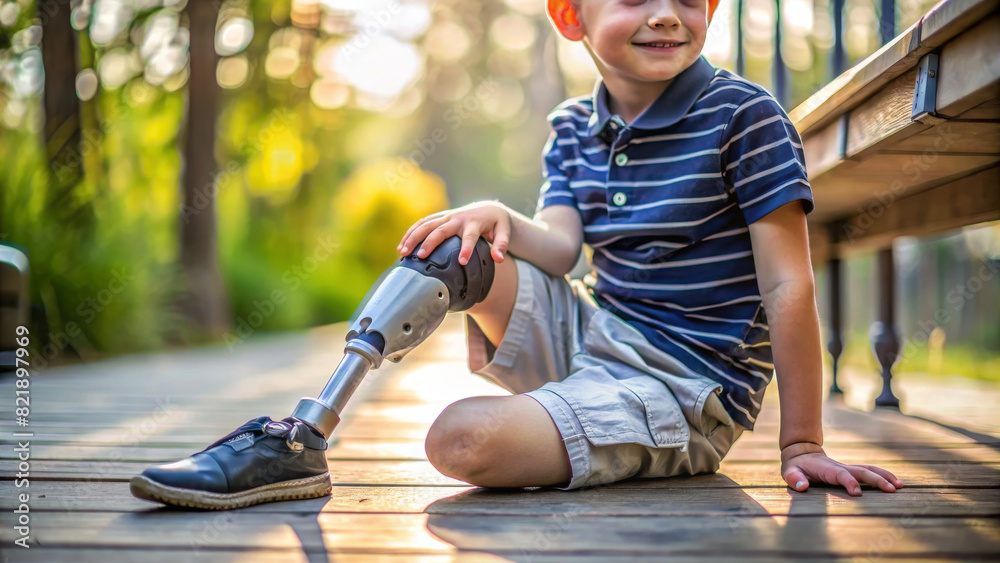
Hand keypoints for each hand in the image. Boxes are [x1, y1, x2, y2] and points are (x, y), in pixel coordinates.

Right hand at [398, 201, 511, 264]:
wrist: (489, 208)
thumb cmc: (497, 224)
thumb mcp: (504, 232)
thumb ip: (502, 245)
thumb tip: (499, 259)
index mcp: (474, 223)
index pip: (470, 237)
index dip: (466, 248)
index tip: (461, 262)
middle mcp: (458, 218)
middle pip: (441, 230)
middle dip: (430, 242)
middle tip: (420, 256)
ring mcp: (447, 216)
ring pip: (427, 225)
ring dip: (414, 237)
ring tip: (403, 252)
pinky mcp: (440, 217)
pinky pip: (422, 223)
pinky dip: (411, 232)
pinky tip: (401, 246)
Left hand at [780, 442, 902, 495]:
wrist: (801, 453)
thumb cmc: (795, 466)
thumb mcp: (789, 472)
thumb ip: (795, 479)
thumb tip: (803, 487)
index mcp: (826, 469)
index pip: (841, 475)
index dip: (849, 483)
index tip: (857, 494)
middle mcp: (840, 467)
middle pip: (861, 471)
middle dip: (876, 480)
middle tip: (892, 490)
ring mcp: (846, 467)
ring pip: (868, 469)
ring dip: (884, 476)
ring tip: (899, 486)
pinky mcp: (850, 470)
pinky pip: (868, 471)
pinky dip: (882, 475)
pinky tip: (895, 482)